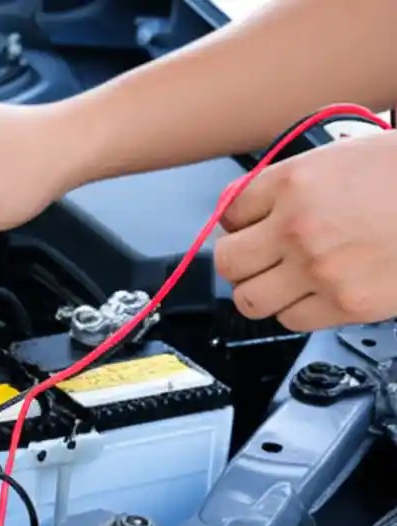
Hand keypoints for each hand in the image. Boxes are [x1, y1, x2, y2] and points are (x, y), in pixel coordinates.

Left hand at [216, 132, 396, 330]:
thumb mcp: (344, 156)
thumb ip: (291, 182)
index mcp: (296, 183)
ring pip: (251, 298)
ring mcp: (320, 270)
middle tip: (260, 257)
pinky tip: (317, 292)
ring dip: (262, 290)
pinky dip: (297, 310)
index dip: (240, 221)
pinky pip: (292, 319)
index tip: (251, 226)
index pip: (229, 212)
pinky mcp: (346, 304)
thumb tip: (246, 206)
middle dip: (241, 259)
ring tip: (286, 279)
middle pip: (229, 261)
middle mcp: (298, 227)